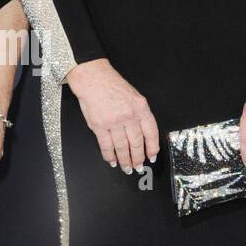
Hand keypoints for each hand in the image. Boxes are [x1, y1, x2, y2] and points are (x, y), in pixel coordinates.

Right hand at [66, 58, 159, 172]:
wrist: (93, 78)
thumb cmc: (111, 85)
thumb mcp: (134, 96)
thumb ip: (139, 114)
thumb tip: (142, 134)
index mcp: (140, 107)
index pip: (151, 132)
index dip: (152, 148)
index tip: (152, 156)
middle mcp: (129, 115)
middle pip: (136, 143)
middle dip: (138, 158)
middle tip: (138, 166)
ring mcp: (114, 122)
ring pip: (122, 147)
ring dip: (124, 160)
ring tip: (126, 167)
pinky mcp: (99, 126)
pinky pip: (106, 146)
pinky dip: (109, 156)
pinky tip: (112, 160)